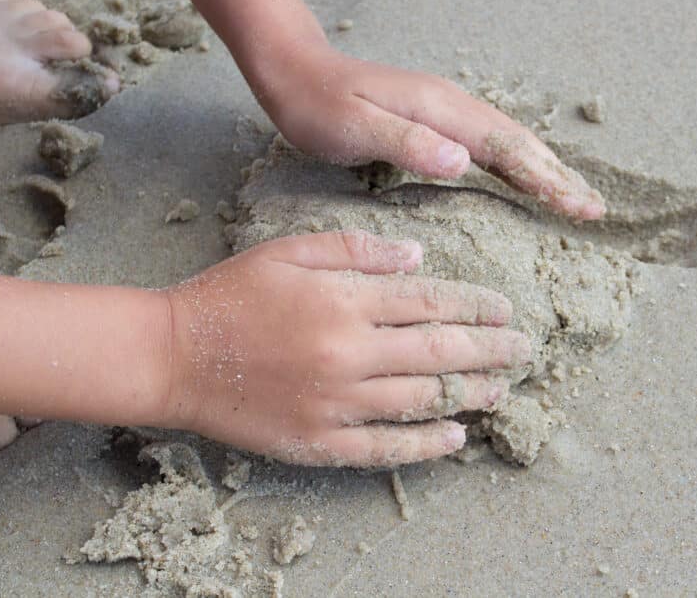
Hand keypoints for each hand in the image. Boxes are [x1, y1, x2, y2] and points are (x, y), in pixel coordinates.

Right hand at [159, 231, 528, 466]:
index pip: (431, 303)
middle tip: (524, 350)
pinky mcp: (318, 441)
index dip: (477, 306)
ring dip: (470, 395)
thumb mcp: (291, 250)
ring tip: (502, 390)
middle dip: (490, 350)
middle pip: (439, 352)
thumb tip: (418, 256)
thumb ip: (357, 249)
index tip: (506, 309)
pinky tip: (455, 438)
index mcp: (345, 301)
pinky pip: (385, 448)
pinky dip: (425, 445)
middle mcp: (350, 353)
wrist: (172, 356)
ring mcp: (336, 403)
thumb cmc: (230, 294)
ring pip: (422, 401)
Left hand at [260, 45, 606, 220]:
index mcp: (440, 110)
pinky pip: (488, 145)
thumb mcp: (355, 127)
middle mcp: (452, 107)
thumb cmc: (319, 106)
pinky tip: (525, 179)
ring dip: (545, 170)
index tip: (577, 206)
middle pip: (520, 143)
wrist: (295, 73)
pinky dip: (517, 164)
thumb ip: (408, 143)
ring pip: (509, 143)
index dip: (545, 180)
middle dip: (559, 176)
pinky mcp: (435, 121)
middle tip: (595, 208)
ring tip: (575, 196)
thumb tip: (464, 161)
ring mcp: (446, 112)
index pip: (506, 149)